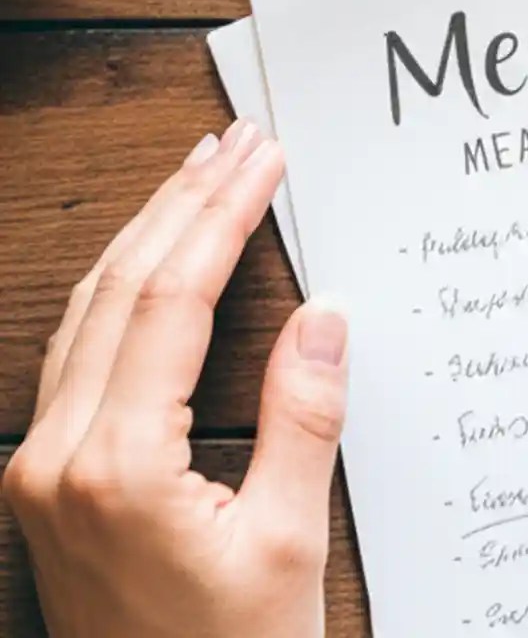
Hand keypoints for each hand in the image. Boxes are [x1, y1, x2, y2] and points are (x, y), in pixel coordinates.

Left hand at [2, 121, 348, 637]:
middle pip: (120, 289)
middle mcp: (55, 455)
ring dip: (148, 234)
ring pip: (89, 312)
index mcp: (113, 467)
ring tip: (199, 175)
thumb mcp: (286, 545)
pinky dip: (125, 291)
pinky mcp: (49, 477)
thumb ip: (303, 419)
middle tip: (236, 143)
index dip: (222, 218)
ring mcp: (40, 465)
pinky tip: (153, 263)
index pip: (172, 301)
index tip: (263, 161)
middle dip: (183, 204)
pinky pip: (80, 352)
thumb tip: (326, 318)